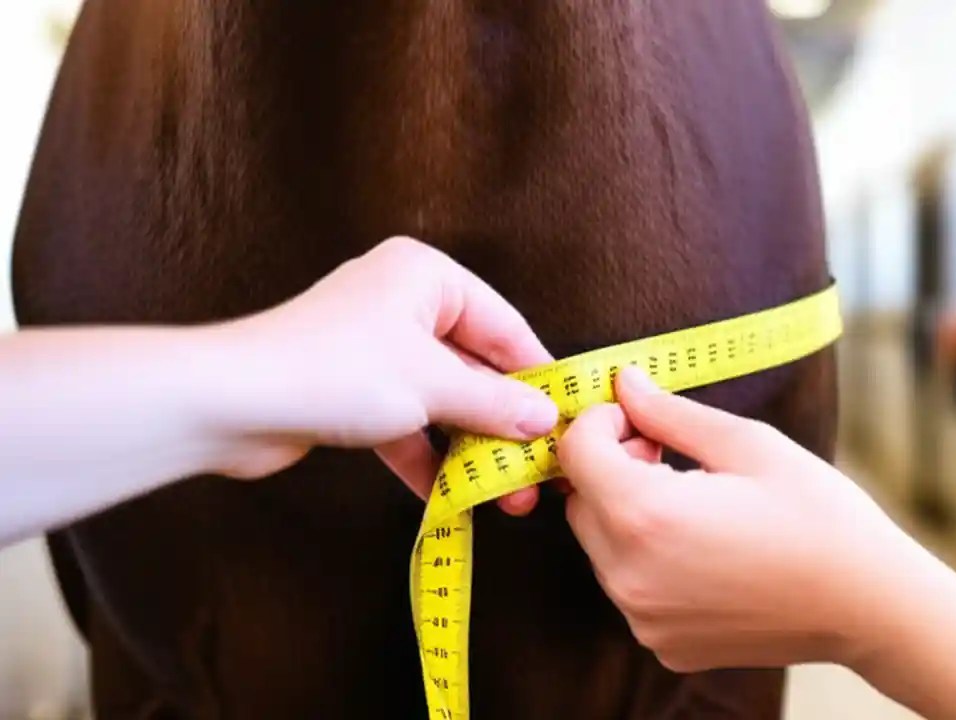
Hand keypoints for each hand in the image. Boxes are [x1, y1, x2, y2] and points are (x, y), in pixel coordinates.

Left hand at [211, 237, 557, 512]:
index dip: (539, 376)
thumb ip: (495, 404)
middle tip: (537, 469)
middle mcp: (402, 303)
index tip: (568, 418)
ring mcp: (375, 349)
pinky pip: (406, 423)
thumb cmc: (331, 371)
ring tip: (505, 496)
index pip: (504, 326)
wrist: (229, 403)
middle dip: (505, 424)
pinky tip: (447, 499)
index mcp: (425, 277)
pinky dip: (424, 458)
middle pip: (474, 368)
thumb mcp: (431, 387)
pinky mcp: (351, 390)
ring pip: (441, 400)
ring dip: (469, 449)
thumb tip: (546, 420)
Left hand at [559, 367, 939, 672]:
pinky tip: (706, 548)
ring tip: (694, 501)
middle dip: (611, 468)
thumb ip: (670, 413)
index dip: (602, 422)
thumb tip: (624, 383)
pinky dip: (649, 560)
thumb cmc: (818, 514)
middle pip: (581, 502)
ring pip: (602, 545)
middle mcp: (629, 575)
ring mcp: (643, 617)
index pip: (576, 452)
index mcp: (645, 515)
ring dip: (628, 514)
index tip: (644, 419)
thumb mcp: (746, 444)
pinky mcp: (663, 643)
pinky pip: (631, 586)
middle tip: (668, 455)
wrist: (868, 604)